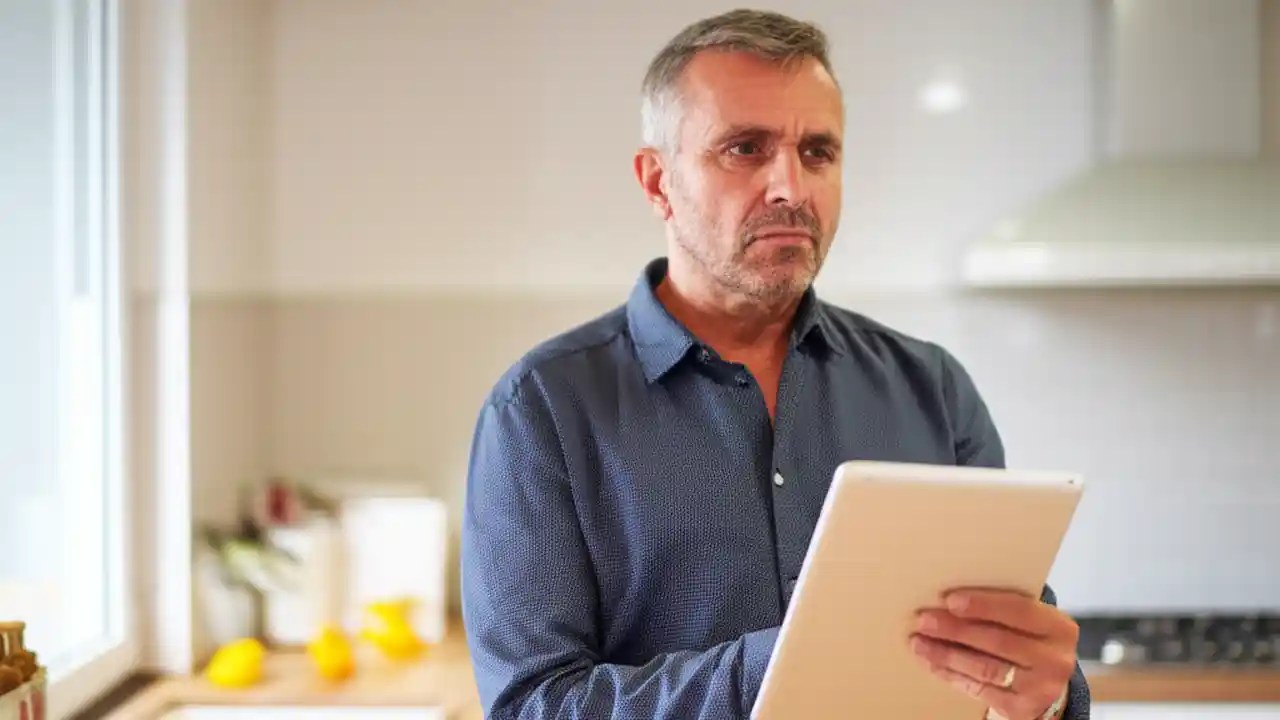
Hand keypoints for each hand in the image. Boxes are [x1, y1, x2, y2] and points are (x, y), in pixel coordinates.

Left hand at [910, 588, 1077, 719]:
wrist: (1046, 684)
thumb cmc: (1028, 640)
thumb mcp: (1029, 622)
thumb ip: (1004, 608)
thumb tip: (951, 597)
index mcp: (1059, 628)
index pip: (1019, 610)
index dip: (983, 605)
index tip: (950, 600)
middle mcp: (1055, 660)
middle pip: (998, 641)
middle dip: (956, 629)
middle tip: (925, 620)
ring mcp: (1040, 688)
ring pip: (985, 668)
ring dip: (947, 654)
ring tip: (919, 642)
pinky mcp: (1020, 709)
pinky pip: (978, 689)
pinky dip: (950, 674)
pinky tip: (932, 662)